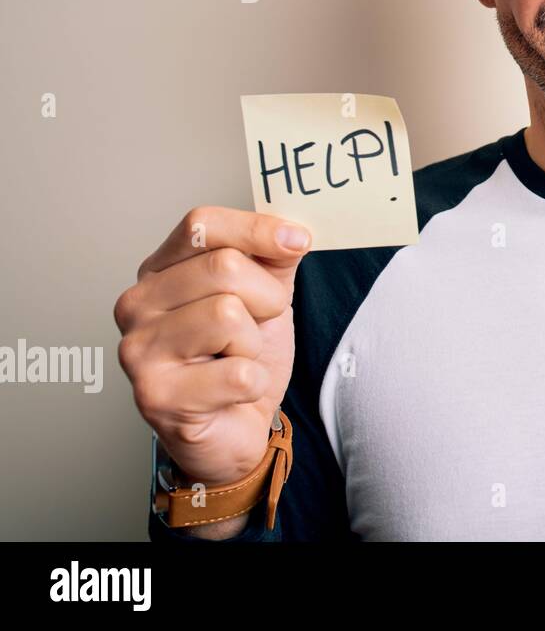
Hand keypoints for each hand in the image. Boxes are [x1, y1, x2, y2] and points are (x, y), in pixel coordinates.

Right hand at [115, 207, 310, 488]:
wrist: (234, 428)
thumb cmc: (239, 358)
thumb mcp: (265, 294)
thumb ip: (274, 256)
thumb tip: (293, 233)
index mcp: (160, 271)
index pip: (202, 224)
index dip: (257, 229)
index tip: (298, 242)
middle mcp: (137, 305)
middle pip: (224, 267)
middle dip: (265, 299)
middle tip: (257, 328)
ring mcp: (139, 351)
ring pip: (228, 315)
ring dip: (254, 344)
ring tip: (236, 360)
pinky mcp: (156, 396)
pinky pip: (238, 372)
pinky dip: (253, 382)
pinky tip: (232, 392)